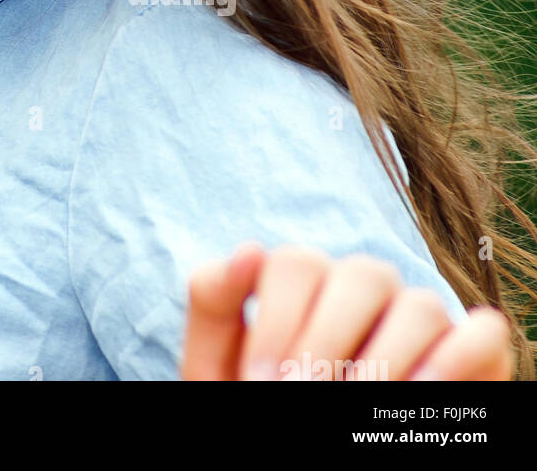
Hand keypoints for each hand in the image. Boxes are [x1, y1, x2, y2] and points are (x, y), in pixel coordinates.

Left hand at [181, 241, 513, 379]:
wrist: (297, 455)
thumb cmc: (261, 401)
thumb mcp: (216, 363)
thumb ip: (213, 300)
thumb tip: (251, 246)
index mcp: (304, 281)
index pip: (295, 263)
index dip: (278, 322)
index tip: (260, 384)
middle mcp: (363, 289)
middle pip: (360, 275)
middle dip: (326, 344)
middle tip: (304, 397)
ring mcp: (416, 319)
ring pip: (421, 304)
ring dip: (387, 362)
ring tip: (358, 410)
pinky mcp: (470, 354)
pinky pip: (482, 333)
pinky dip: (455, 361)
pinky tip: (418, 396)